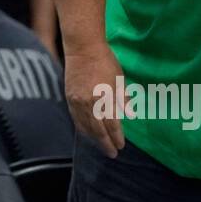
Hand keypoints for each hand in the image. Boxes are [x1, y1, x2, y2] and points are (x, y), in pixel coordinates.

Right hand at [64, 41, 125, 156]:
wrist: (82, 47)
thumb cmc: (105, 60)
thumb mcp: (119, 79)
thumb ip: (123, 98)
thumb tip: (130, 115)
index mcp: (103, 97)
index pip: (111, 124)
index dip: (117, 136)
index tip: (121, 145)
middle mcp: (88, 102)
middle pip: (98, 129)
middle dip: (105, 143)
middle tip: (112, 153)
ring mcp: (76, 101)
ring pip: (85, 127)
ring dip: (94, 139)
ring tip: (101, 146)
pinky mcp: (69, 98)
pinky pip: (76, 119)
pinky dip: (83, 129)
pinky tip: (88, 134)